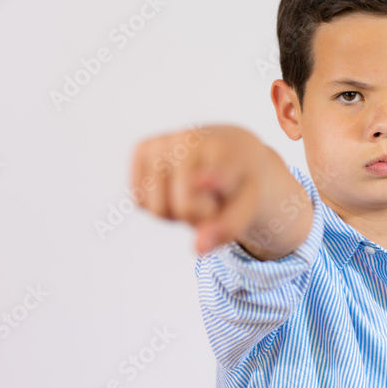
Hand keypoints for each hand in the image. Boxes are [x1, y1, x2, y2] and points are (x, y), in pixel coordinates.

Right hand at [129, 124, 265, 253]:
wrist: (229, 148)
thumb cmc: (238, 182)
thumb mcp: (247, 205)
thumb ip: (228, 227)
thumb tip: (198, 248)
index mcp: (226, 151)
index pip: (215, 175)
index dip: (210, 180)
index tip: (205, 181)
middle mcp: (191, 138)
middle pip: (182, 209)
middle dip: (196, 217)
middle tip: (212, 199)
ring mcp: (163, 140)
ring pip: (154, 208)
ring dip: (174, 213)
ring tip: (193, 192)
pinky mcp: (142, 148)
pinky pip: (139, 199)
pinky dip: (156, 204)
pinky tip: (174, 188)